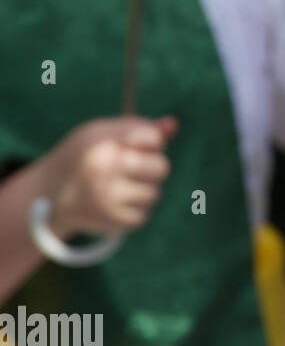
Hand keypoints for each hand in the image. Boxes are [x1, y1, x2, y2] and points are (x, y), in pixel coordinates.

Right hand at [43, 117, 176, 237]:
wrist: (50, 195)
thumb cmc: (86, 156)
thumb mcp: (104, 133)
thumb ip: (140, 126)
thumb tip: (173, 124)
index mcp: (101, 143)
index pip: (154, 138)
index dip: (151, 142)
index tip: (138, 145)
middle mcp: (104, 169)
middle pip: (162, 167)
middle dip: (151, 166)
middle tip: (129, 167)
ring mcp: (108, 197)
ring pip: (155, 192)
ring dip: (143, 189)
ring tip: (117, 186)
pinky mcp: (113, 221)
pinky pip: (145, 213)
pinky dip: (134, 209)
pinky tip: (114, 203)